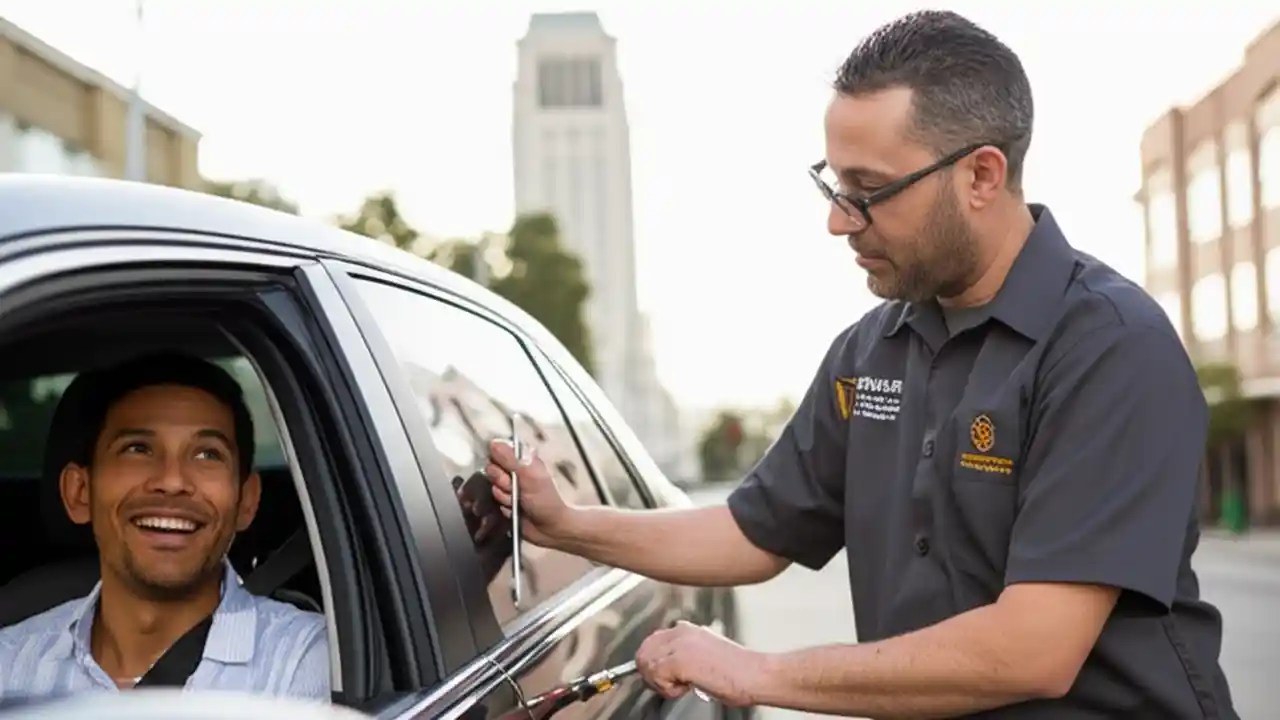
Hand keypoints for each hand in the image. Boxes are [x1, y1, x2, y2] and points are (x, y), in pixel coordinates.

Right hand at [485, 437, 571, 546]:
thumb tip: (494, 443)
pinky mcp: (505, 501)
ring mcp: (509, 486)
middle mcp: (515, 470)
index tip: (507, 471)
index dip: (499, 462)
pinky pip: (494, 501)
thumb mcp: (530, 477)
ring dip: (503, 496)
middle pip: (492, 469)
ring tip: (517, 502)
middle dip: (501, 482)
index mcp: (523, 459)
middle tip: (514, 489)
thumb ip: (512, 460)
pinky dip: (503, 506)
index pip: (498, 451)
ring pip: (492, 486)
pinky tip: (513, 510)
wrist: (549, 528)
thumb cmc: (546, 501)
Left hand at [635, 621, 763, 707]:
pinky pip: (656, 677)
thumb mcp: (705, 654)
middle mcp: (681, 632)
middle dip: (652, 672)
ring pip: (646, 664)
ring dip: (660, 682)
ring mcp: (679, 645)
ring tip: (682, 687)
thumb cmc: (739, 671)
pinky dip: (668, 690)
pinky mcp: (679, 660)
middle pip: (644, 651)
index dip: (654, 663)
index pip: (652, 641)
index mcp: (687, 629)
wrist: (755, 674)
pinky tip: (687, 688)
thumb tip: (664, 666)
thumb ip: (684, 653)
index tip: (665, 677)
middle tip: (672, 685)